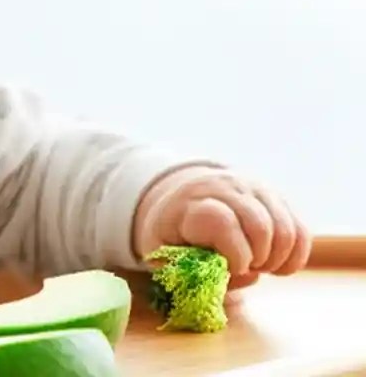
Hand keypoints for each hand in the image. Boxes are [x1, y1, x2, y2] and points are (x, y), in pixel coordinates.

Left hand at [134, 166, 311, 297]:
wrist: (181, 198)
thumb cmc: (171, 233)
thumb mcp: (164, 254)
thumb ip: (193, 272)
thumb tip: (245, 276)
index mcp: (190, 203)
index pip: (222, 223)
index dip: (233, 253)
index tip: (231, 268)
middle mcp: (225, 188)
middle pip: (259, 225)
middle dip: (258, 259)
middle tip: (245, 270)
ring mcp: (253, 189)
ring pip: (285, 228)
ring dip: (278, 259)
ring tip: (259, 267)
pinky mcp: (275, 197)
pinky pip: (299, 229)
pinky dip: (296, 255)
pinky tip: (277, 267)